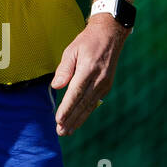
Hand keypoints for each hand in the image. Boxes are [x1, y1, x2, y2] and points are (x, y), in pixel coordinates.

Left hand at [51, 15, 128, 135]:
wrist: (110, 34)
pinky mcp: (107, 85)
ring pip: (90, 106)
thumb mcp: (72, 50)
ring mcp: (105, 83)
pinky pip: (95, 102)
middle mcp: (99, 79)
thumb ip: (64, 69)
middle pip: (83, 103)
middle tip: (61, 131)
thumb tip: (56, 87)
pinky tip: (78, 120)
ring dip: (78, 120)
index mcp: (89, 69)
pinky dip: (86, 112)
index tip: (58, 119)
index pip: (76, 93)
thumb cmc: (87, 41)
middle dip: (71, 119)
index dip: (67, 108)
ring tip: (67, 131)